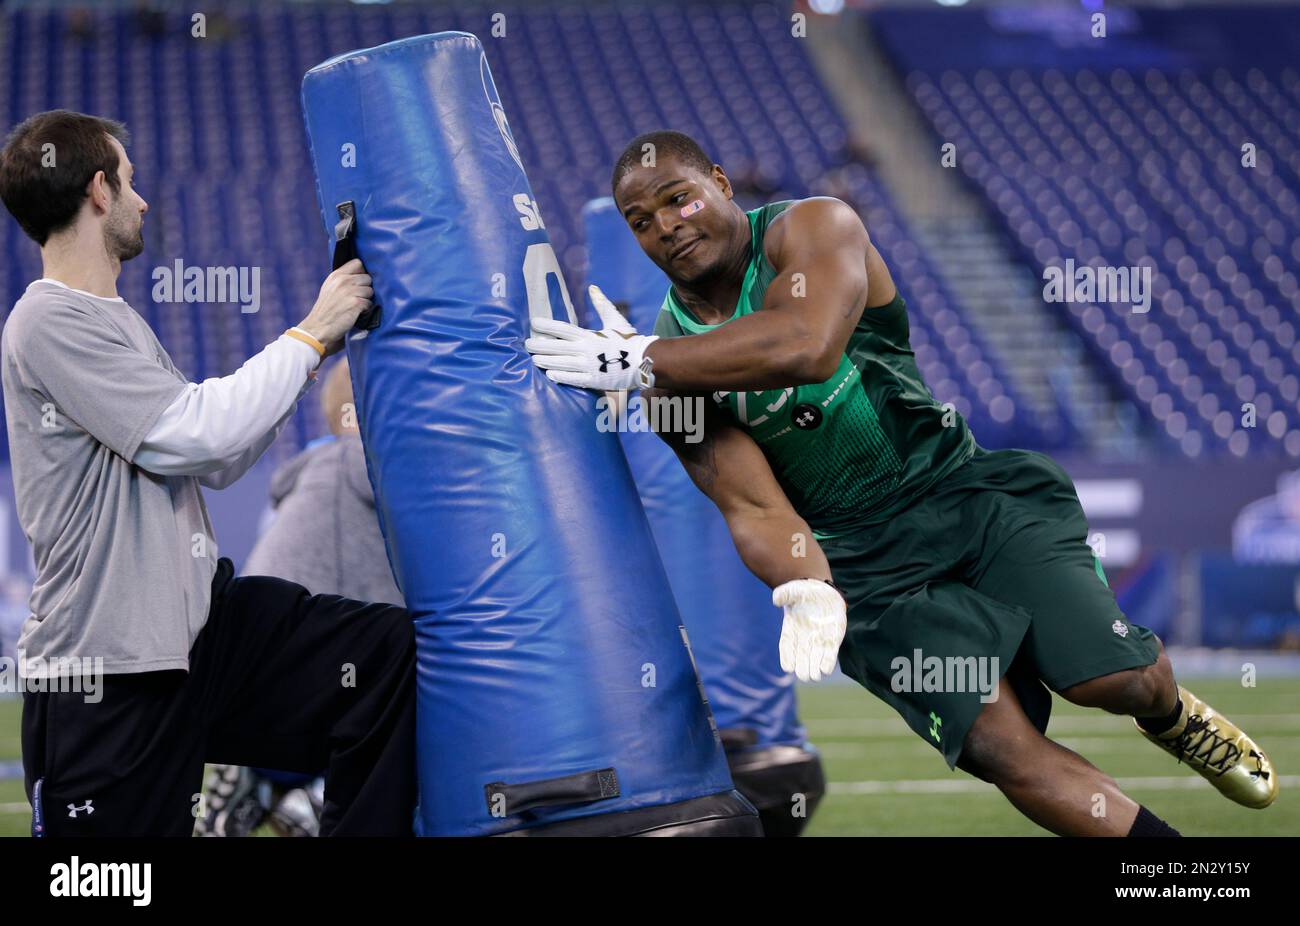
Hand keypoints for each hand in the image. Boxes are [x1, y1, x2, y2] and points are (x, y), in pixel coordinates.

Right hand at [299, 259, 372, 353]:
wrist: (318, 330)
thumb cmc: (326, 312)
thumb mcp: (330, 290)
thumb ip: (342, 281)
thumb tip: (360, 276)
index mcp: (336, 275)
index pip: (357, 263)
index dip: (361, 273)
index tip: (358, 283)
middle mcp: (343, 280)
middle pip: (367, 278)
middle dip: (365, 289)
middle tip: (355, 299)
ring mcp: (350, 291)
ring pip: (370, 290)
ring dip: (366, 300)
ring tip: (354, 308)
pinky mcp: (356, 303)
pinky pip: (370, 303)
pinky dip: (365, 310)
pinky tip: (355, 314)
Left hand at [526, 284, 658, 391]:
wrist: (644, 361)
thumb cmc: (628, 340)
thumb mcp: (615, 319)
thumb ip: (601, 304)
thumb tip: (592, 287)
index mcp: (590, 335)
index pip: (563, 329)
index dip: (547, 325)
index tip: (534, 322)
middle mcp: (587, 350)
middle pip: (557, 347)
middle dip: (540, 345)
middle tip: (526, 344)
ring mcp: (590, 366)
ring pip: (562, 363)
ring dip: (546, 361)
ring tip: (534, 360)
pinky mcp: (595, 380)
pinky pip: (574, 379)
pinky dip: (561, 377)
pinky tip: (550, 375)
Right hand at [773, 578, 845, 681]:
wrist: (823, 591)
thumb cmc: (804, 592)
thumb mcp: (792, 590)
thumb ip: (784, 594)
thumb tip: (776, 599)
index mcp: (791, 628)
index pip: (787, 645)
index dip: (787, 657)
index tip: (787, 668)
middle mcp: (804, 637)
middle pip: (801, 656)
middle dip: (803, 667)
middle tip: (803, 676)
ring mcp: (818, 639)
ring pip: (815, 657)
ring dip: (815, 668)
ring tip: (815, 677)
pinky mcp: (832, 639)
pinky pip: (830, 652)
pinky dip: (828, 661)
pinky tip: (826, 670)